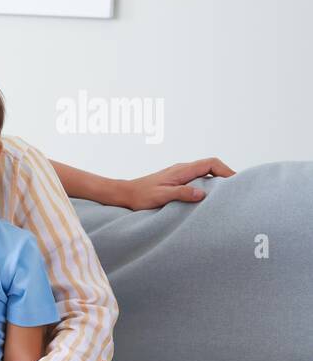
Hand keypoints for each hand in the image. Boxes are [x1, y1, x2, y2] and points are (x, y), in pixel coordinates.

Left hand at [118, 157, 234, 210]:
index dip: (226, 170)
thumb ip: (181, 193)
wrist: (125, 194)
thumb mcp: (161, 196)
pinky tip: (208, 197)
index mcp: (182, 170)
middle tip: (235, 189)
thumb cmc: (141, 196)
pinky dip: (206, 185)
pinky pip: (197, 179)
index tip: (235, 182)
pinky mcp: (176, 181)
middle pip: (210, 166)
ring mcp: (180, 175)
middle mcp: (182, 169)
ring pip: (204, 173)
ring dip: (216, 181)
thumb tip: (201, 194)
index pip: (210, 163)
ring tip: (225, 194)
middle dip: (224, 175)